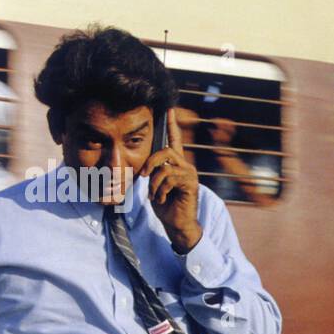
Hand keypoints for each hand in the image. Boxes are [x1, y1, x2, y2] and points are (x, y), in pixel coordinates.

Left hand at [141, 108, 201, 252]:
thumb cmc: (165, 206)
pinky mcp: (190, 183)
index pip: (175, 140)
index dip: (172, 125)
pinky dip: (159, 190)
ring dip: (153, 183)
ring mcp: (189, 174)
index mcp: (176, 164)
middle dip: (150, 162)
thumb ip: (152, 172)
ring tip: (154, 195)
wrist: (176, 224)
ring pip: (165, 166)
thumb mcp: (154, 185)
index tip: (170, 109)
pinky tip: (161, 199)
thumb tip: (144, 167)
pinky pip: (169, 178)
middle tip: (143, 176)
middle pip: (165, 151)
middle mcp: (185, 165)